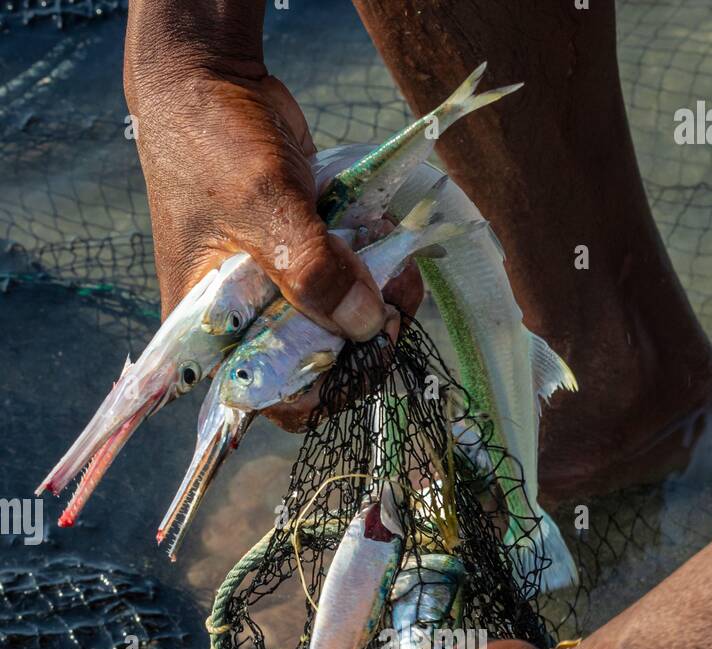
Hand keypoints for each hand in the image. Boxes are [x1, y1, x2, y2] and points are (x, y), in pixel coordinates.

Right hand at [124, 38, 421, 423]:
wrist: (211, 80)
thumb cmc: (212, 144)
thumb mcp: (263, 205)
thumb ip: (313, 271)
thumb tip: (366, 325)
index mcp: (217, 333)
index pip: (277, 399)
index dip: (326, 389)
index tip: (364, 352)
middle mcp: (251, 323)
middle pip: (324, 367)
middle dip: (367, 339)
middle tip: (392, 303)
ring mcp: (284, 291)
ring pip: (350, 327)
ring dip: (384, 298)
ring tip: (393, 258)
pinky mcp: (310, 261)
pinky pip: (356, 285)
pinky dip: (380, 266)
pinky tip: (382, 232)